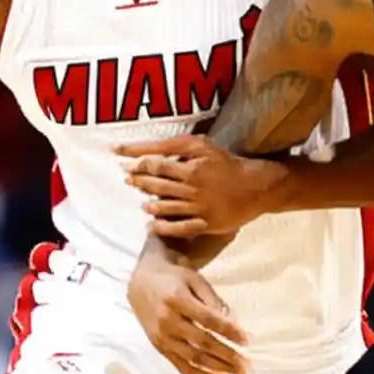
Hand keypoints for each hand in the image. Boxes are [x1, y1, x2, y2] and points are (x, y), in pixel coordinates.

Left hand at [117, 136, 285, 238]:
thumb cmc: (226, 163)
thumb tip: (148, 149)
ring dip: (149, 204)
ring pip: (164, 207)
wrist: (254, 186)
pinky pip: (178, 228)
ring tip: (142, 203)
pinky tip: (151, 224)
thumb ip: (176, 145)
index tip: (119, 157)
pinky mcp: (205, 223)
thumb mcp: (203, 145)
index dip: (135, 160)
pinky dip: (162, 227)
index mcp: (191, 166)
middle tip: (127, 178)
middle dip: (138, 180)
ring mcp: (198, 207)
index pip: (155, 163)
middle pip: (157, 185)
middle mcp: (193, 186)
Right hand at [127, 246, 247, 373]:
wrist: (141, 284)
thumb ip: (211, 299)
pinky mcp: (160, 349)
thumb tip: (230, 322)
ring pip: (192, 359)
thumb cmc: (174, 279)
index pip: (208, 319)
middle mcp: (167, 322)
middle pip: (202, 343)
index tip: (247, 340)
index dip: (229, 331)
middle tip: (247, 365)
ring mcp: (162, 338)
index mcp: (177, 300)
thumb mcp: (194, 279)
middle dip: (227, 356)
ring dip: (217, 370)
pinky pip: (182, 367)